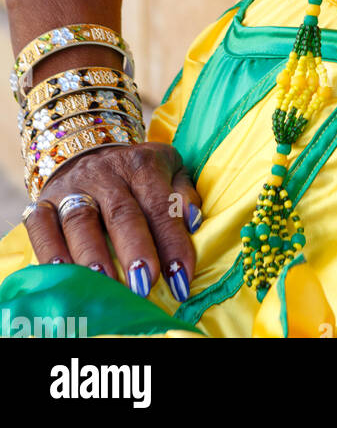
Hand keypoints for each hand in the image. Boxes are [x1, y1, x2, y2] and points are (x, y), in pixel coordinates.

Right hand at [23, 142, 201, 302]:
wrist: (87, 152)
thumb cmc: (137, 173)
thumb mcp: (169, 169)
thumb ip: (183, 194)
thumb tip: (194, 221)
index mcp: (142, 165)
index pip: (160, 206)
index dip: (172, 243)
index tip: (182, 279)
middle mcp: (105, 173)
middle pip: (121, 213)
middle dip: (135, 250)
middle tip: (145, 284)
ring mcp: (71, 188)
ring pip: (81, 221)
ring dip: (93, 255)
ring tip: (105, 285)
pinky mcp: (43, 202)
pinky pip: (41, 227)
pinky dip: (49, 251)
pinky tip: (61, 274)